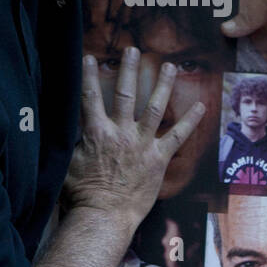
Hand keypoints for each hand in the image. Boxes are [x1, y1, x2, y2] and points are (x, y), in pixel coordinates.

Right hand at [63, 47, 205, 224]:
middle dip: (129, 69)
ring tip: (168, 66)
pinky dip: (191, 120)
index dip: (90, 75)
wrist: (103, 216)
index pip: (90, 96)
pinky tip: (201, 105)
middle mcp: (120, 132)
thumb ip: (71, 141)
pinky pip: (178, 136)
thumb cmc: (81, 195)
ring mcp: (141, 144)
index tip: (91, 56)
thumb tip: (64, 128)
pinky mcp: (158, 159)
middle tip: (133, 50)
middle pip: (125, 93)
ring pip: (154, 107)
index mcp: (96, 132)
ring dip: (162, 84)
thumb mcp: (66, 162)